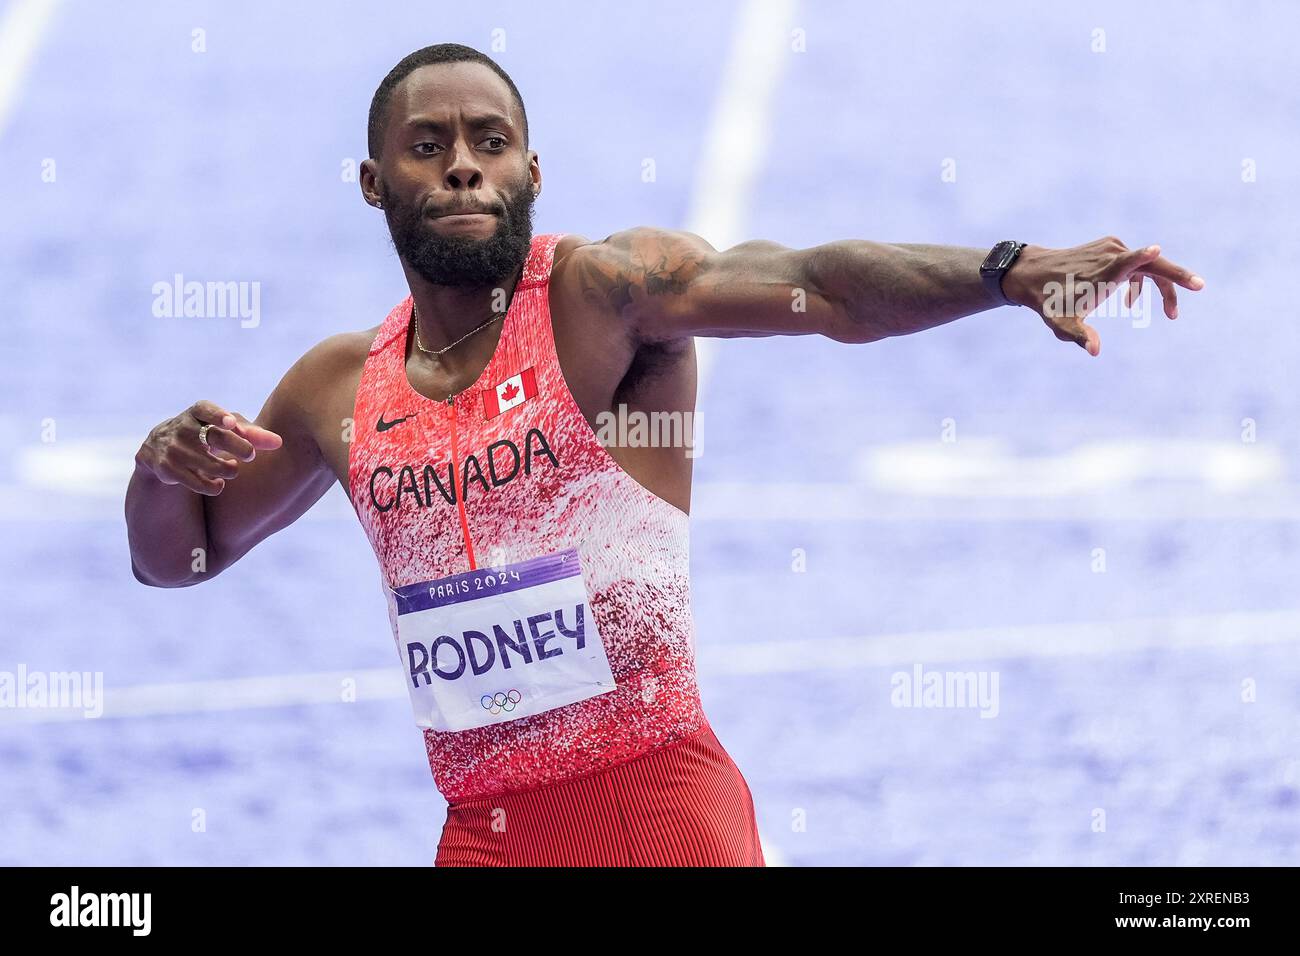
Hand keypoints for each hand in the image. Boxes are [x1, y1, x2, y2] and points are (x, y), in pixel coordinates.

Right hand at [135, 400, 282, 495]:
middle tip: (250, 455)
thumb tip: (278, 443)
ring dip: (228, 470)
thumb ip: (252, 433)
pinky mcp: (167, 468)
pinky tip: (219, 483)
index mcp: (197, 411)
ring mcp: (173, 448)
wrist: (162, 448)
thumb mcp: (226, 428)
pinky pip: (197, 483)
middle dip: (237, 447)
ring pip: (209, 464)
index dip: (218, 415)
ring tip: (232, 468)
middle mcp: (182, 426)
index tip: (231, 423)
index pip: (205, 409)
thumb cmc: (206, 433)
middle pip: (214, 437)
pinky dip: (214, 486)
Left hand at [1001, 237, 1204, 356]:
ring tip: (1169, 314)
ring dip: (1159, 288)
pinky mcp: (1109, 246)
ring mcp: (1111, 247)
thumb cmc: (1048, 302)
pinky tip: (1131, 305)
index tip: (1154, 250)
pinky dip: (1139, 282)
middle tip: (1200, 286)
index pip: (1127, 261)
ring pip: (1147, 265)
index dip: (1141, 257)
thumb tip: (1094, 351)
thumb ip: (1079, 335)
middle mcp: (1110, 255)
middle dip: (1176, 278)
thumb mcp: (1061, 323)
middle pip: (1152, 263)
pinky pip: (1134, 263)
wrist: (1032, 275)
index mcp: (1104, 272)